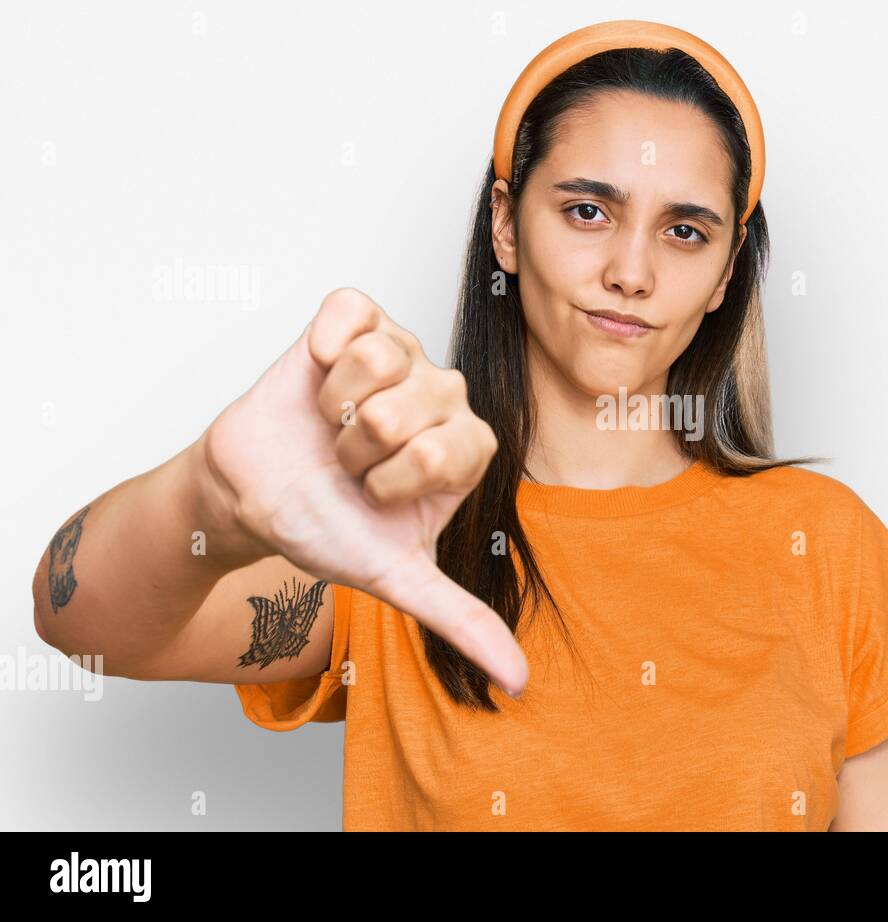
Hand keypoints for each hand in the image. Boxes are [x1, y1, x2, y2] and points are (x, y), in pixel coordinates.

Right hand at [199, 288, 526, 696]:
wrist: (255, 492)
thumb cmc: (329, 526)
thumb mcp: (395, 578)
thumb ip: (460, 619)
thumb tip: (518, 681)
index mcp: (468, 448)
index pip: (447, 449)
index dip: (394, 479)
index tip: (377, 495)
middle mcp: (446, 395)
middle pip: (403, 408)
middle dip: (355, 449)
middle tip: (347, 462)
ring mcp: (404, 352)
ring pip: (378, 359)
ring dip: (333, 405)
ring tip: (330, 424)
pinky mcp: (359, 318)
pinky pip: (351, 310)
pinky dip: (322, 345)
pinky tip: (317, 370)